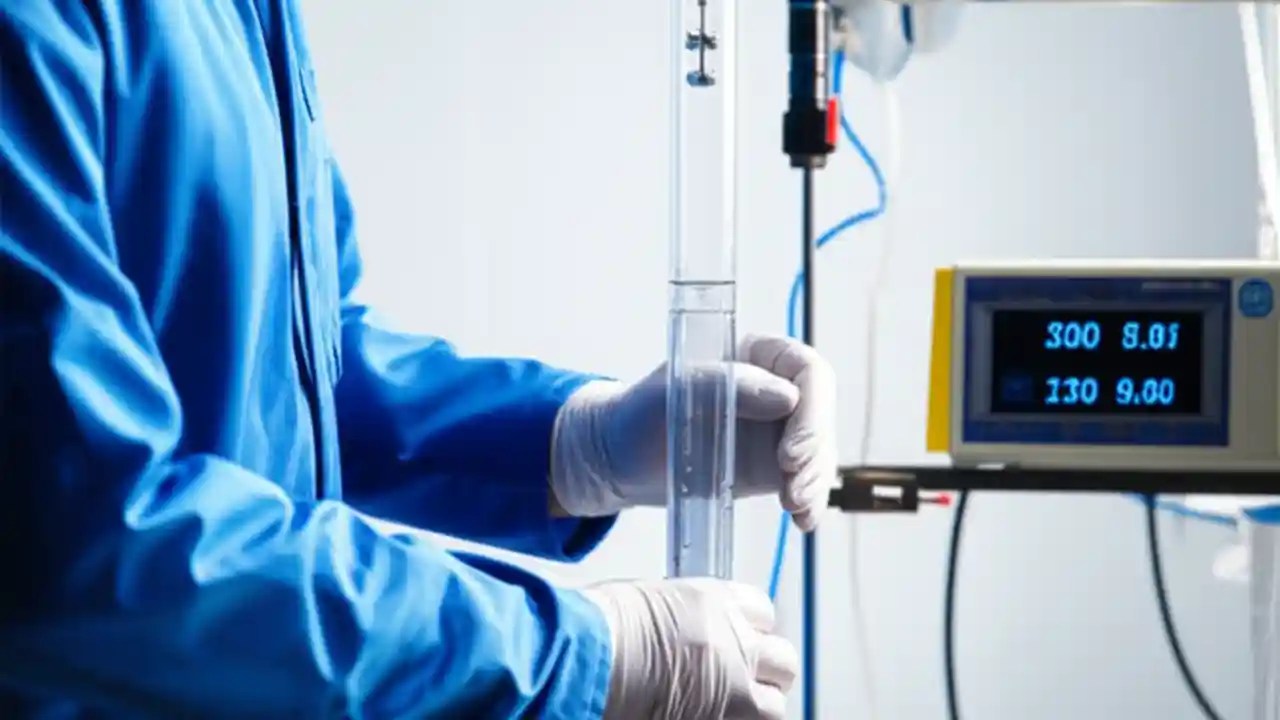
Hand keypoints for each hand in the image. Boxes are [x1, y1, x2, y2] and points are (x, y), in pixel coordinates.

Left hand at [551, 334, 837, 529]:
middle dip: (815, 454)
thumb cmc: (638, 413)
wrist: (619, 459)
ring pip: (819, 451)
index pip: (806, 370)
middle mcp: (774, 389)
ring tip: (795, 510)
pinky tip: (802, 521)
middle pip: (819, 414)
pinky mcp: (773, 467)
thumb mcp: (672, 392)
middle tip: (794, 490)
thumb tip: (787, 397)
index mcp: (755, 356)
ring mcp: (777, 430)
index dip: (812, 410)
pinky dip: (809, 501)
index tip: (791, 451)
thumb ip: (727, 385)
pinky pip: (805, 480)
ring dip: (815, 482)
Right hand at [584, 578, 797, 719]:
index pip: (763, 611)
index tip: (738, 638)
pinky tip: (704, 714)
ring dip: (754, 707)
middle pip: (782, 660)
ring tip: (725, 707)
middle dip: (765, 670)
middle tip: (740, 679)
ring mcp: (732, 693)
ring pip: (774, 707)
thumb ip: (686, 618)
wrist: (576, 665)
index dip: (748, 628)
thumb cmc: (595, 633)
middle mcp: (733, 645)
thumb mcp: (648, 604)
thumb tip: (694, 633)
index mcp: (714, 602)